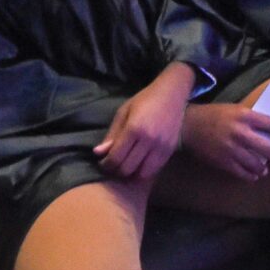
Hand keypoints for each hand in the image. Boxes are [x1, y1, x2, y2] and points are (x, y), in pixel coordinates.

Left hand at [96, 63, 193, 179]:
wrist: (172, 94)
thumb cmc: (144, 100)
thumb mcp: (123, 112)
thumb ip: (112, 134)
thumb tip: (98, 153)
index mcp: (134, 128)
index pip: (116, 157)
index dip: (106, 165)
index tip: (103, 163)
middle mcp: (148, 140)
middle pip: (127, 168)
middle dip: (116, 171)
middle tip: (112, 167)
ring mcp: (161, 147)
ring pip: (142, 174)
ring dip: (131, 175)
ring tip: (126, 168)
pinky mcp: (170, 151)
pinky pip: (154, 170)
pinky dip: (144, 172)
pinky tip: (139, 166)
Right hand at [179, 102, 269, 179]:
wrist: (188, 126)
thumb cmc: (212, 115)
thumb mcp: (233, 109)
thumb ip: (249, 118)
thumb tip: (267, 131)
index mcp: (244, 115)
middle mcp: (240, 132)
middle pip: (267, 147)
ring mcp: (232, 148)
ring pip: (256, 164)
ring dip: (263, 168)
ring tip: (264, 169)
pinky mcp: (223, 161)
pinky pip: (242, 172)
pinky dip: (250, 176)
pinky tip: (253, 176)